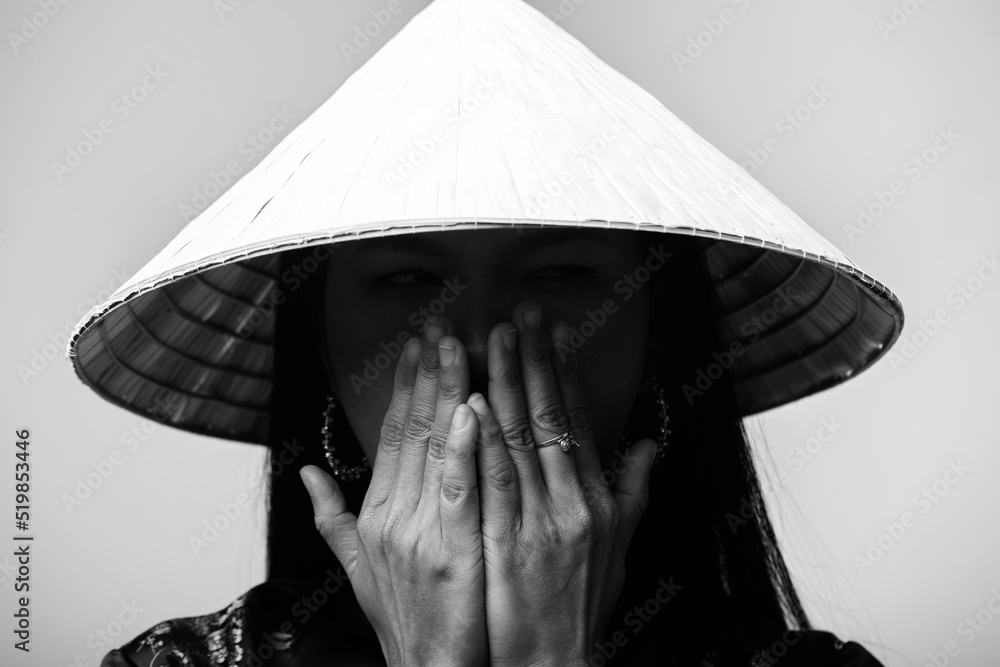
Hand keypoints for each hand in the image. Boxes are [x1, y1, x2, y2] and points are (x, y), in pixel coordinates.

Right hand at [300, 320, 487, 666]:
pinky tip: (472, 410)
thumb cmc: (405, 619)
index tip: (419, 345)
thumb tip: (306, 472)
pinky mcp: (451, 553)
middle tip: (441, 324)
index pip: (392, 434)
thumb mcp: (358, 567)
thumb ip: (331, 516)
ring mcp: (421, 533)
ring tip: (460, 345)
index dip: (405, 386)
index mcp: (377, 513)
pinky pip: (457, 491)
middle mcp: (393, 516)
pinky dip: (462, 448)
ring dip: (448, 392)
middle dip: (427, 372)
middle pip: (412, 430)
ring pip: (435, 449)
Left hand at [469, 301, 656, 666]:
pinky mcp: (504, 545)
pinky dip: (482, 440)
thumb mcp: (619, 551)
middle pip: (548, 419)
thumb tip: (648, 444)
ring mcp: (538, 525)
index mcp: (595, 502)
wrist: (550, 666)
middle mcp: (571, 506)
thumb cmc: (578, 610)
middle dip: (532, 361)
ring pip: (518, 440)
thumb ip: (633, 493)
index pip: (576, 422)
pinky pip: (491, 482)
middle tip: (519, 314)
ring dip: (503, 384)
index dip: (564, 373)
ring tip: (489, 338)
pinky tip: (471, 402)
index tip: (553, 332)